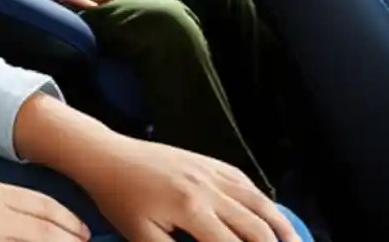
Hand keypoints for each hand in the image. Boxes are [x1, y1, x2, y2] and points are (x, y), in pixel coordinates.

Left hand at [81, 140, 301, 241]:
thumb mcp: (140, 235)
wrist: (107, 155)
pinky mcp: (209, 162)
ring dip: (281, 226)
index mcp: (191, 209)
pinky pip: (245, 182)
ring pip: (258, 201)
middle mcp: (208, 188)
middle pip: (257, 226)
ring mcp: (211, 171)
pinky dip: (264, 202)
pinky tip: (272, 216)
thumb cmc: (118, 199)